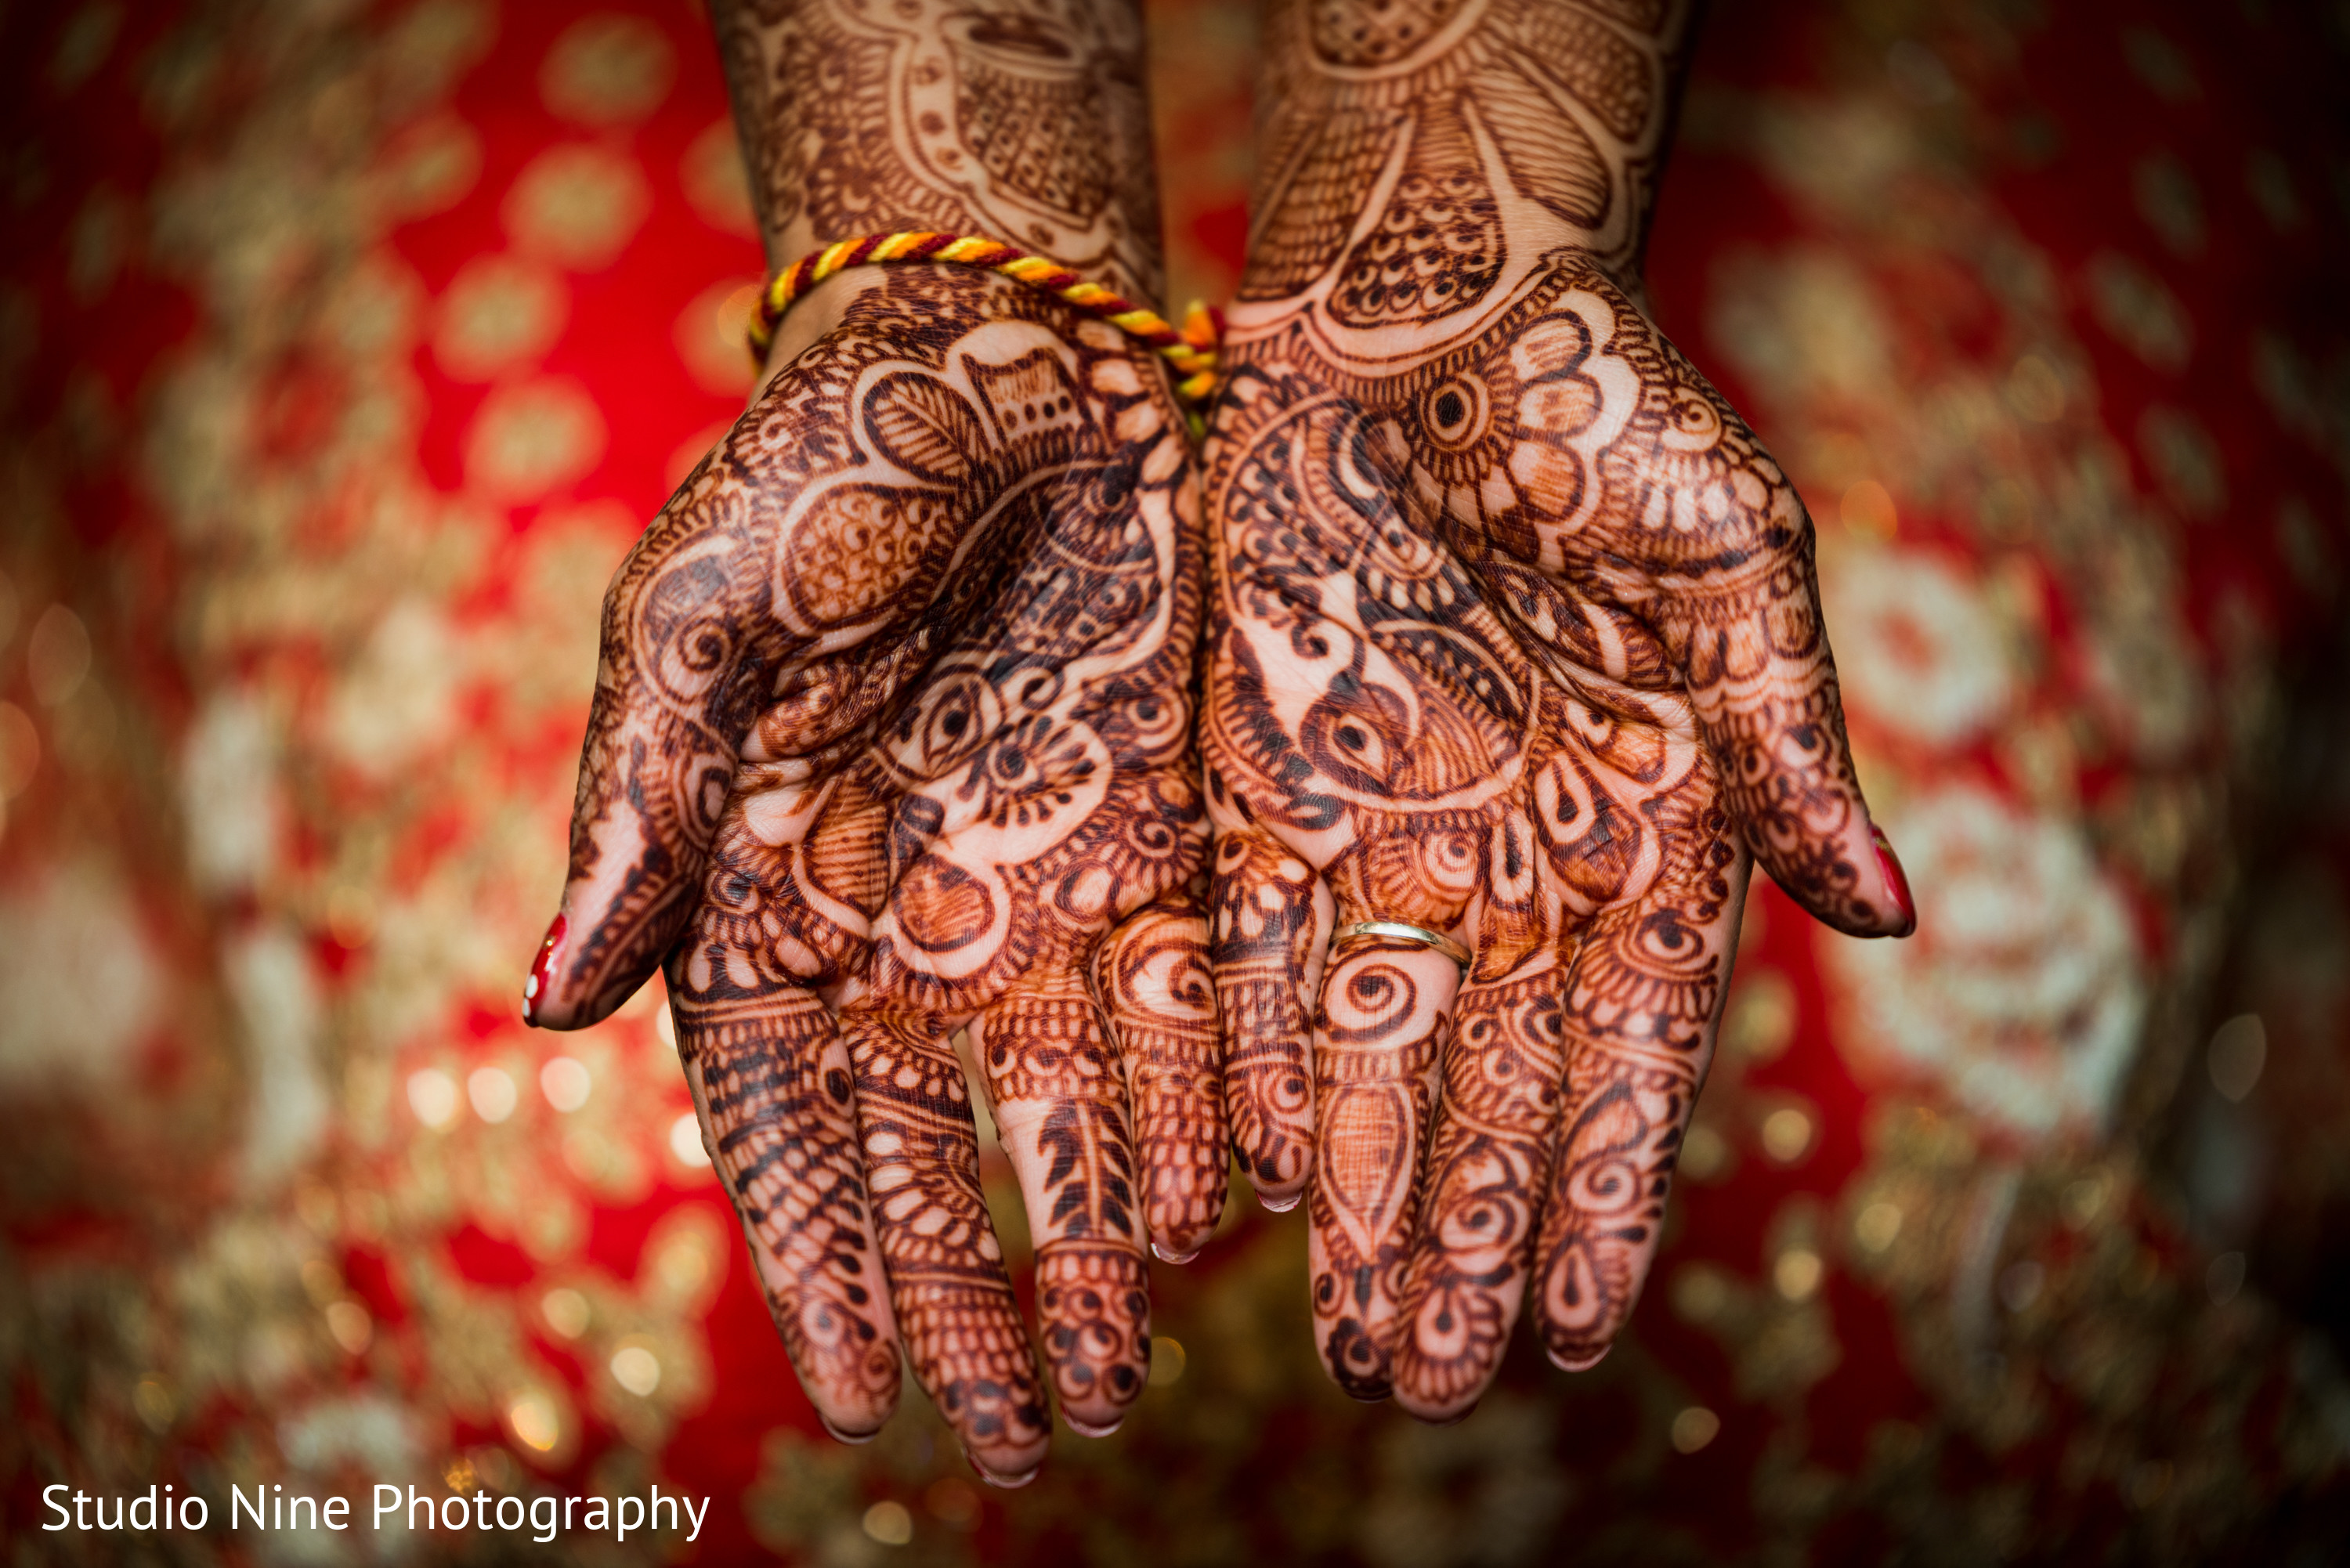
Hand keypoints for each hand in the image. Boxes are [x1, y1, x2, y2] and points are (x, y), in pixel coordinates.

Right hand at [527, 267, 1221, 1480]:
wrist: (1002, 354)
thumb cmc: (813, 474)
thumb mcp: (700, 627)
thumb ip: (644, 812)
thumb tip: (546, 1009)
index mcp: (766, 892)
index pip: (783, 1121)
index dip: (818, 1254)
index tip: (860, 1391)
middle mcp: (903, 922)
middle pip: (934, 1152)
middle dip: (973, 1293)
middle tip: (1023, 1437)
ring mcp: (1039, 887)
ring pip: (1071, 1107)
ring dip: (1094, 1244)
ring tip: (1122, 1378)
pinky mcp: (1163, 834)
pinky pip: (1191, 1000)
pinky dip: (1206, 1104)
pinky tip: (1236, 1210)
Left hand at [1201, 254, 1913, 1419]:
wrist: (1425, 316)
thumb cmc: (1610, 422)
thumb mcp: (1732, 568)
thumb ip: (1784, 742)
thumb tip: (1888, 913)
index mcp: (1648, 832)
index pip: (1633, 1059)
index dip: (1608, 1193)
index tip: (1585, 1325)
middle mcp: (1518, 865)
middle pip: (1497, 1093)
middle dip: (1469, 1244)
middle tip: (1435, 1389)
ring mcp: (1393, 837)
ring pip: (1378, 1057)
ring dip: (1365, 1202)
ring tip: (1352, 1342)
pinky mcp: (1274, 790)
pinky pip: (1267, 957)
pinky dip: (1259, 1061)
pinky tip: (1256, 1179)